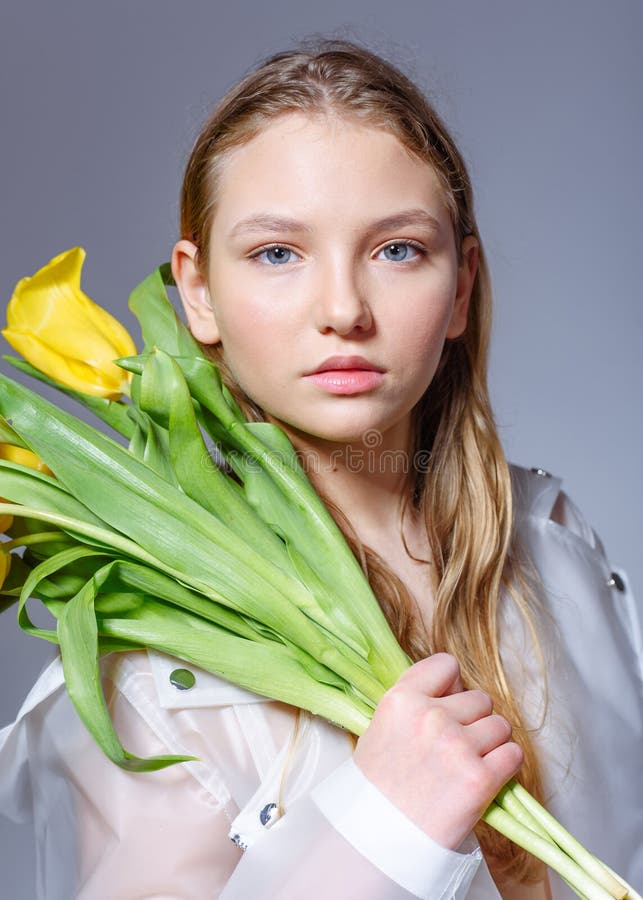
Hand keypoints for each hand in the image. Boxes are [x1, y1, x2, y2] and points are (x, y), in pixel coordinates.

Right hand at [353, 653, 523, 849]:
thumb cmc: (378, 787)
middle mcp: (430, 716)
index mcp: (401, 699)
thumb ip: (414, 702)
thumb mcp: (382, 728)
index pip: (446, 665)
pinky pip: (513, 754)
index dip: (452, 685)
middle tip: (456, 746)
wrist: (379, 840)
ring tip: (469, 764)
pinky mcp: (480, 778)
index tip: (448, 703)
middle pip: (479, 698)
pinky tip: (486, 777)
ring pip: (501, 725)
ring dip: (492, 743)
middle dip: (474, 720)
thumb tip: (453, 686)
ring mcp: (457, 746)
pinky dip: (505, 766)